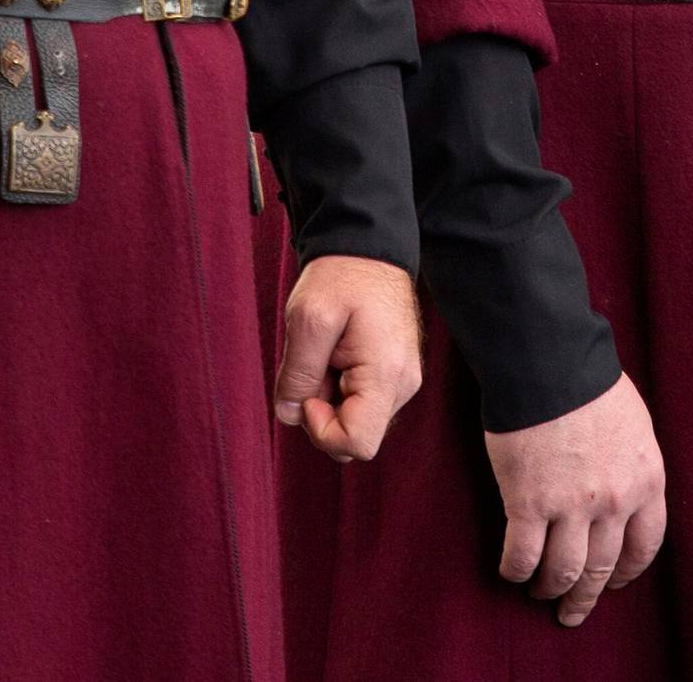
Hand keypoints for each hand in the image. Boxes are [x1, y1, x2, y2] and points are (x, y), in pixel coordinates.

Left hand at [272, 253, 422, 460]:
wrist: (368, 247)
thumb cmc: (342, 275)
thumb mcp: (308, 318)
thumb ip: (296, 374)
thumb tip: (289, 415)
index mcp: (386, 375)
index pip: (358, 444)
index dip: (321, 429)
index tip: (308, 391)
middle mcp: (403, 385)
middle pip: (357, 437)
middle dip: (323, 412)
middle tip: (314, 365)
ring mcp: (402, 380)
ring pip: (357, 420)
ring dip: (330, 398)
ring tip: (327, 353)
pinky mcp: (394, 373)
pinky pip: (362, 402)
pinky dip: (340, 387)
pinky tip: (337, 354)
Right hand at [481, 372, 667, 627]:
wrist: (548, 360)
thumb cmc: (588, 381)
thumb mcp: (633, 424)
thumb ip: (631, 464)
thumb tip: (622, 488)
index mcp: (646, 480)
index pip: (645, 546)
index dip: (627, 571)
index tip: (613, 583)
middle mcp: (614, 502)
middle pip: (601, 567)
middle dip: (586, 596)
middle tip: (572, 612)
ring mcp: (571, 506)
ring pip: (563, 571)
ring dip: (550, 589)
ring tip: (539, 593)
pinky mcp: (528, 503)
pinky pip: (522, 555)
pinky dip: (515, 571)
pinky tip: (511, 572)